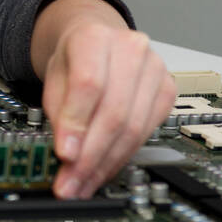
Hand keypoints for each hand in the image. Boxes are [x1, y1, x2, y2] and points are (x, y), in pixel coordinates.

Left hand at [40, 23, 175, 198]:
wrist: (98, 43)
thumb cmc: (75, 60)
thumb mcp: (54, 80)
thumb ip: (59, 114)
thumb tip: (67, 156)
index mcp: (94, 38)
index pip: (89, 84)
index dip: (76, 123)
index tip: (64, 155)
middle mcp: (130, 49)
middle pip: (114, 113)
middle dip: (90, 157)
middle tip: (71, 182)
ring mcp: (155, 69)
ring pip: (133, 128)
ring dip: (106, 165)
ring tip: (83, 184)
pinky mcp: (167, 91)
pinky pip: (146, 133)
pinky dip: (122, 157)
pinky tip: (104, 170)